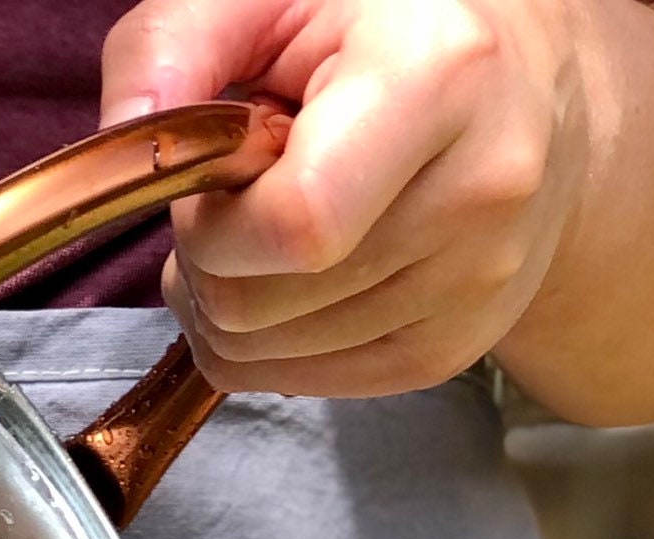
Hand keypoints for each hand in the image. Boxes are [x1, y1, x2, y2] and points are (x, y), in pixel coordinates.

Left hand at [101, 0, 587, 398]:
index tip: (210, 175)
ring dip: (230, 306)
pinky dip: (267, 343)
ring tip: (267, 227)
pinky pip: (306, 387)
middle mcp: (477, 192)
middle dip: (207, 263)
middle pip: (266, 303)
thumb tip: (124, 136)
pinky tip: (293, 275)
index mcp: (441, 77)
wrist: (529, 92)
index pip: (298, 224)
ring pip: (270, 358)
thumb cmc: (387, 24)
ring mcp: (473, 286)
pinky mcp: (452, 352)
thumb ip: (176, 41)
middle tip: (229, 198)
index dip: (216, 223)